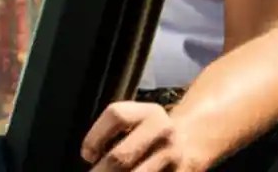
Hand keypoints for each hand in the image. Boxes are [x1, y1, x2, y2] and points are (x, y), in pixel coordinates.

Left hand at [81, 101, 202, 171]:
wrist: (190, 144)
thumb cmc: (148, 133)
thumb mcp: (136, 121)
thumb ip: (112, 131)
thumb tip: (89, 156)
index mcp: (149, 112)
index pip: (116, 116)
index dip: (94, 137)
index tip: (87, 155)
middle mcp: (163, 130)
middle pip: (121, 155)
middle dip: (101, 170)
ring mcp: (173, 156)